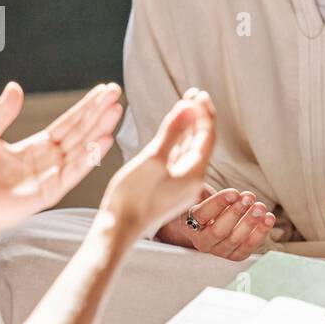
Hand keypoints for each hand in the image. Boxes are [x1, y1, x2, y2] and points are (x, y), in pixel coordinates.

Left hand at [0, 81, 122, 239]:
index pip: (68, 122)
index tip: (103, 91)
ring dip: (100, 129)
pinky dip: (91, 157)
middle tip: (115, 93)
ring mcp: (53, 175)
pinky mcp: (51, 191)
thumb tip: (15, 87)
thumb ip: (2, 113)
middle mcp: (50, 159)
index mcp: (37, 146)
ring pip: (82, 147)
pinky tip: (104, 141)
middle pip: (80, 131)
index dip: (86, 106)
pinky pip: (74, 172)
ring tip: (115, 111)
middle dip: (99, 112)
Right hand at [99, 92, 215, 240]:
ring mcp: (182, 187)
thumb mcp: (151, 160)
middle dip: (198, 117)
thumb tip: (188, 106)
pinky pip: (179, 161)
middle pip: (201, 142)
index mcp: (194, 174)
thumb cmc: (131, 197)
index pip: (206, 137)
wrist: (118, 231)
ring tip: (186, 106)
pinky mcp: (169, 190)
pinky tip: (174, 132)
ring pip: (190, 151)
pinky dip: (178, 143)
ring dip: (189, 129)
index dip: (204, 113)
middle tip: (194, 93)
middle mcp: (193, 181)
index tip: (198, 93)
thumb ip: (171, 132)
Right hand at [156, 184, 275, 261]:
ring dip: (250, 222)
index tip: (234, 192)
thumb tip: (202, 163)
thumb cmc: (202, 202)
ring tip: (260, 206)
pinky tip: (269, 218)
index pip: (202, 215)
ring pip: (235, 240)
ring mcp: (219, 251)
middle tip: (249, 197)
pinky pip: (249, 247)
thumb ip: (199, 184)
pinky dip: (261, 232)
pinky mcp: (234, 255)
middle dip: (236, 213)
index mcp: (187, 224)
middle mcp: (201, 242)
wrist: (206, 223)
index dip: (219, 203)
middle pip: (219, 231)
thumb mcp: (196, 192)